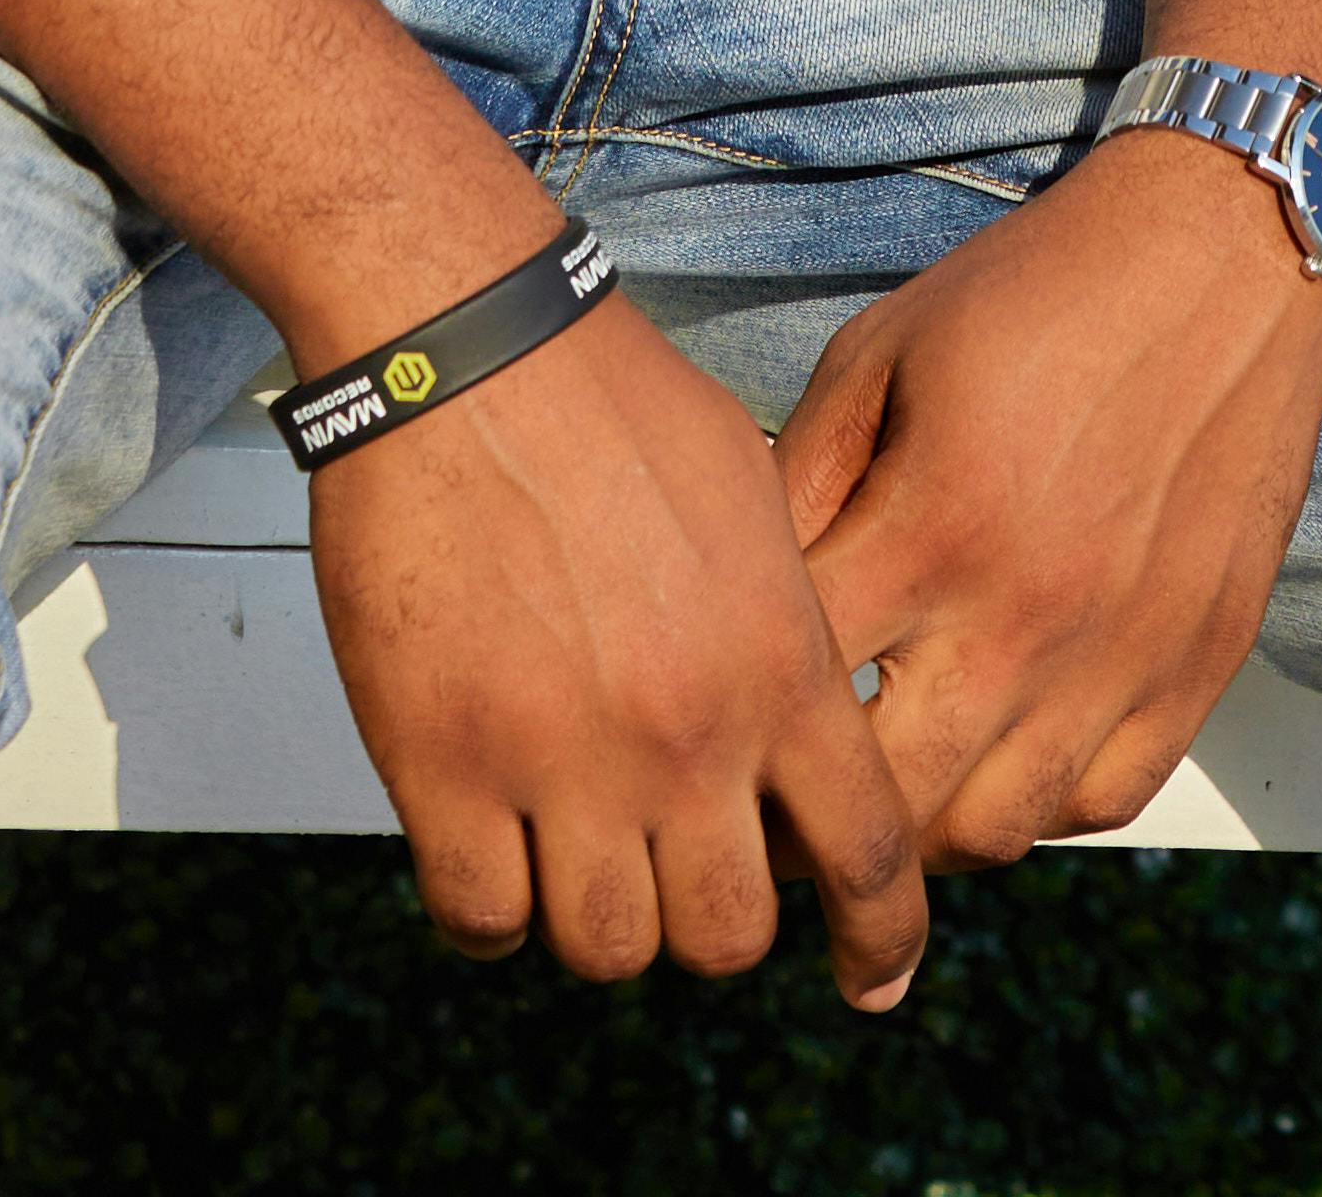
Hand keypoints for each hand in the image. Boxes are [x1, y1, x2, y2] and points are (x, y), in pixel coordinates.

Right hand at [304, 290, 928, 1006]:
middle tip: (668, 865)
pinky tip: (485, 850)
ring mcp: (562, 759)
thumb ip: (786, 624)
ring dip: (593, 916)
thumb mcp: (751, 494)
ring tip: (569, 853)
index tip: (869, 980)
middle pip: (728, 935)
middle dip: (704, 916)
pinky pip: (481, 917)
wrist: (463, 341)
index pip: (871, 856)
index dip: (880, 940)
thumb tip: (802, 720)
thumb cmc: (607, 397)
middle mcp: (687, 734)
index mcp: (778, 665)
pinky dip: (488, 910)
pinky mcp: (442, 762)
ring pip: (607, 948)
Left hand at [773, 135, 1321, 857]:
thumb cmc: (1030, 294)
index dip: (741, 725)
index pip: (803, 694)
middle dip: (818, 823)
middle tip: (780, 803)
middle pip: (891, 802)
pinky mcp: (1195, 672)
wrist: (1218, 258)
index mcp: (933, 527)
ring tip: (884, 791)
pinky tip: (997, 760)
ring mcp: (1121, 660)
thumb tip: (739, 593)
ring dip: (925, 832)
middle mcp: (1027, 618)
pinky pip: (1103, 802)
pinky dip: (1039, 808)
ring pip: (995, 831)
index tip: (713, 729)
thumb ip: (803, 479)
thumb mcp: (880, 352)